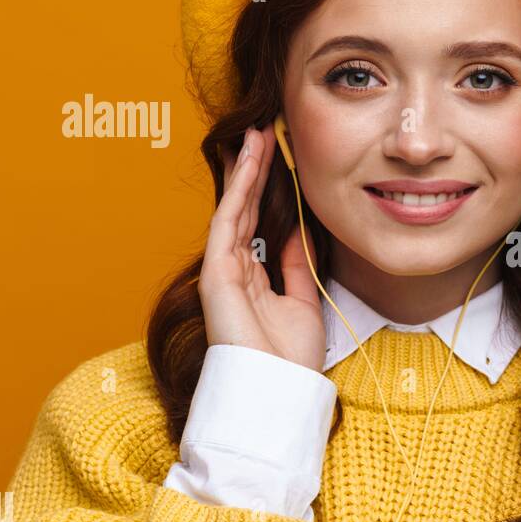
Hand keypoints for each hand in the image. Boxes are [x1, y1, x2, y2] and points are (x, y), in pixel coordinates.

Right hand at [198, 122, 325, 371]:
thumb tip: (300, 229)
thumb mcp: (303, 301)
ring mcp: (223, 268)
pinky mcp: (217, 270)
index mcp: (253, 278)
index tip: (280, 159)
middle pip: (243, 208)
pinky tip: (250, 160)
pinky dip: (239, 186)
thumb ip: (297, 264)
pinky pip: (229, 218)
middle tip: (266, 133)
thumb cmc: (288, 357)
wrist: (277, 388)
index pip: (258, 223)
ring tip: (258, 134)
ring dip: (246, 168)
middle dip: (255, 170)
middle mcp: (234, 269)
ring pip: (234, 206)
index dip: (266, 190)